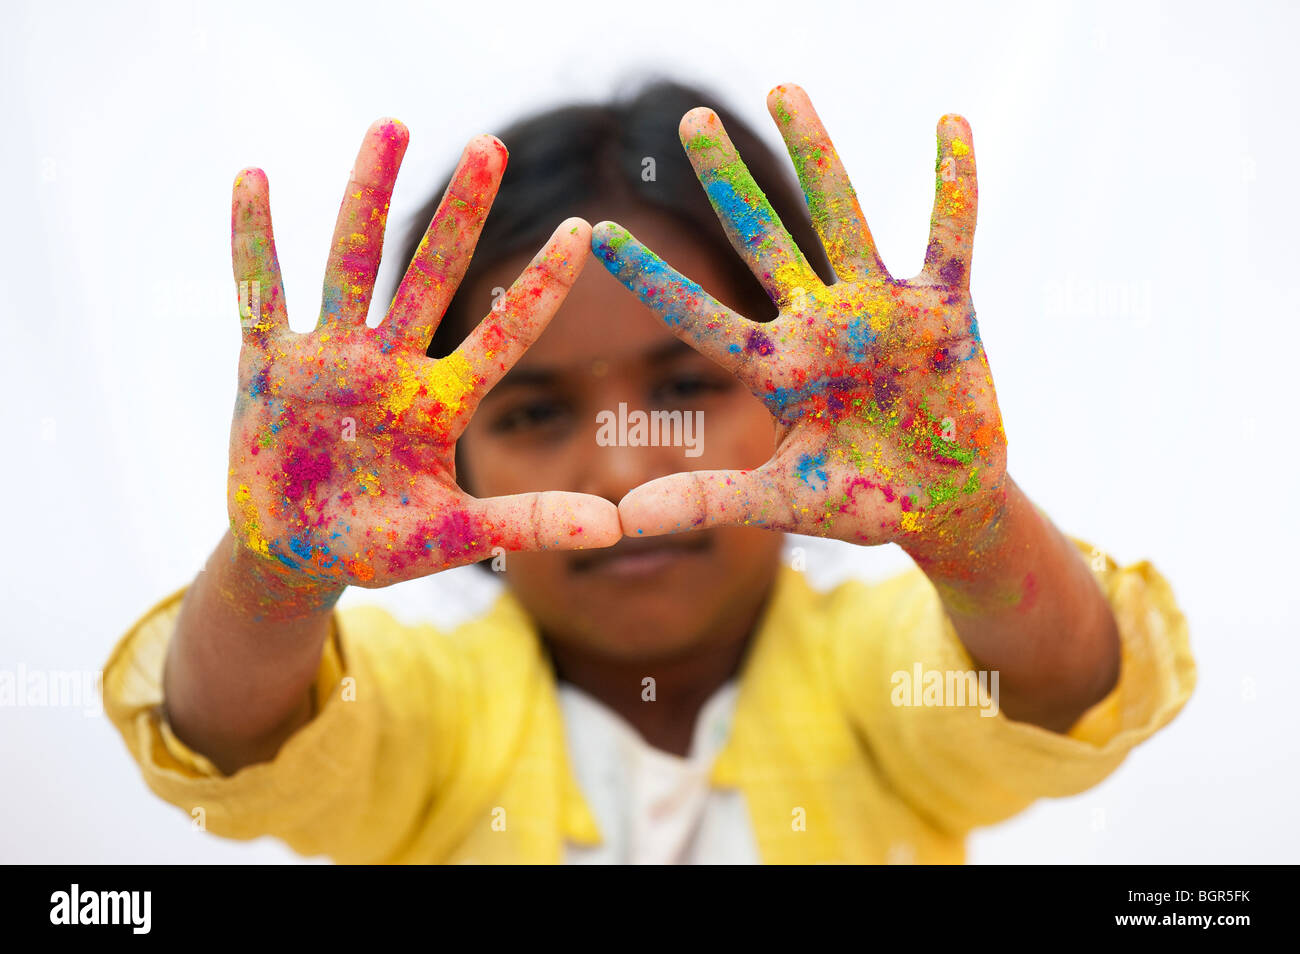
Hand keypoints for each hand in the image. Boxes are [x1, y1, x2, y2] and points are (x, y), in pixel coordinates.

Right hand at [228, 119, 619, 592]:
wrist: (297, 556)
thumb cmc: (377, 544)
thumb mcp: (453, 535)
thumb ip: (527, 523)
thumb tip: (615, 527)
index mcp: (439, 403)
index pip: (503, 333)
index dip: (541, 284)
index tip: (584, 227)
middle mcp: (390, 366)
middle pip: (432, 275)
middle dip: (461, 214)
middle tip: (493, 146)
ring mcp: (329, 359)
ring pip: (352, 262)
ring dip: (368, 196)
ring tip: (392, 125)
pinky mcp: (267, 367)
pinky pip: (260, 292)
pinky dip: (253, 241)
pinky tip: (251, 178)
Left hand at [593, 84, 1007, 556]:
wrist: (944, 506)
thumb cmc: (861, 502)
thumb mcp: (781, 503)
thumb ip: (707, 501)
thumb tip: (618, 521)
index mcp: (778, 369)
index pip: (700, 315)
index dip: (652, 280)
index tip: (596, 234)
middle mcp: (820, 325)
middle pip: (762, 239)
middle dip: (727, 181)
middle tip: (688, 121)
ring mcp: (881, 310)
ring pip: (841, 215)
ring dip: (814, 152)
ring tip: (781, 88)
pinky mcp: (946, 310)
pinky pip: (950, 235)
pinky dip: (954, 184)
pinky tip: (949, 122)